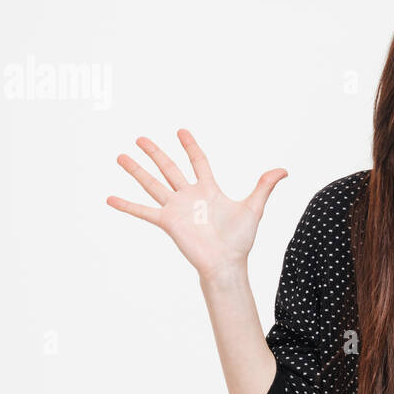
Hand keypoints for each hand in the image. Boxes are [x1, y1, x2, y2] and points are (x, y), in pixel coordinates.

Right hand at [106, 128, 286, 279]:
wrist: (227, 262)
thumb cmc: (240, 239)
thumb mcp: (253, 208)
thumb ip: (264, 186)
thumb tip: (283, 170)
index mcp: (209, 189)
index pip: (198, 161)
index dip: (190, 146)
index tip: (181, 131)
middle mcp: (190, 196)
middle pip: (169, 167)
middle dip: (155, 152)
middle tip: (140, 138)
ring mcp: (176, 208)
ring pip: (152, 183)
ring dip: (136, 170)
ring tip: (120, 156)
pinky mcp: (168, 222)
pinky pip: (144, 211)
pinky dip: (127, 205)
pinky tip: (110, 198)